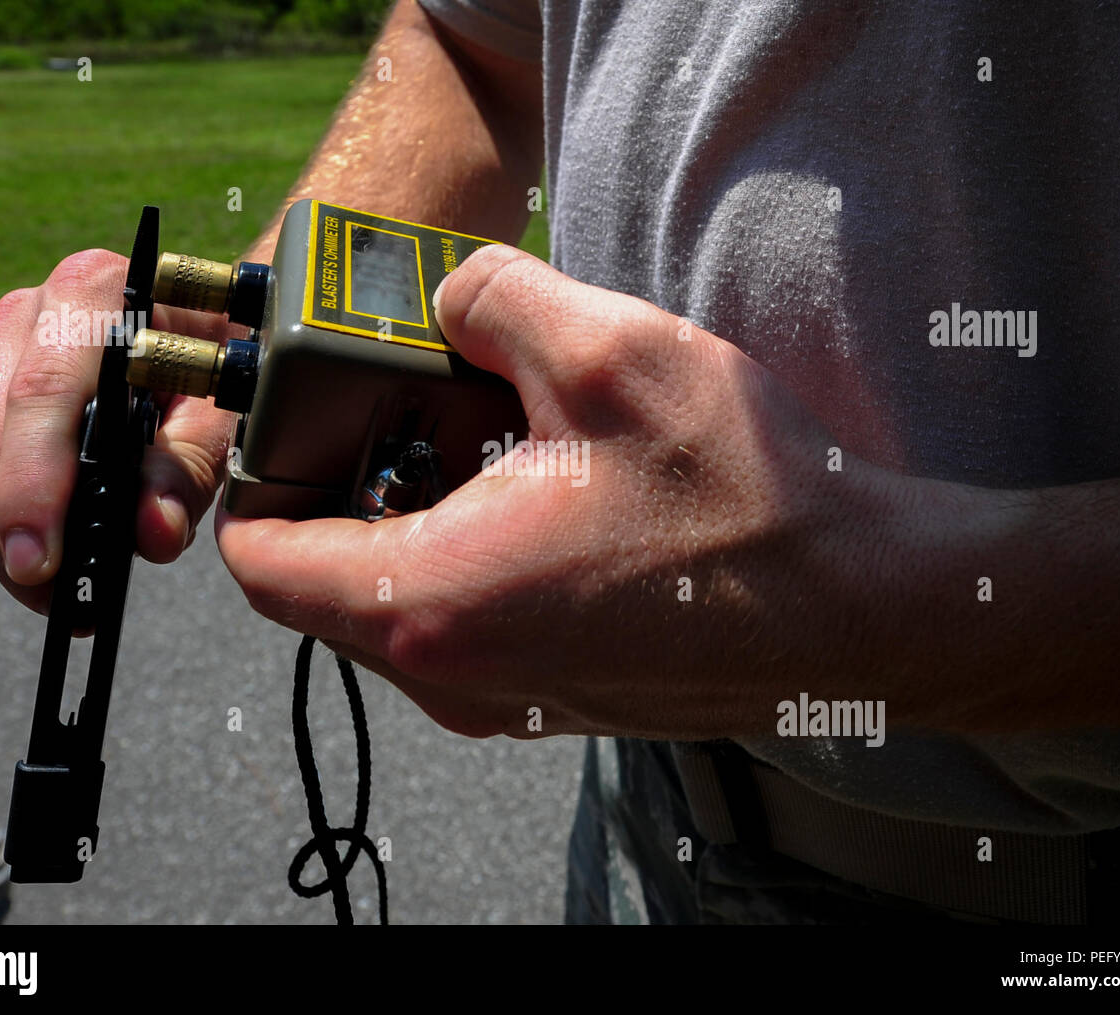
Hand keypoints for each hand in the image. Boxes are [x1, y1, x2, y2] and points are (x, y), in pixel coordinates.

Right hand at [0, 249, 238, 615]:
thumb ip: (190, 470)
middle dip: (11, 533)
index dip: (33, 483)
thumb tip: (151, 536)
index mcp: (95, 294)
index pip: (41, 392)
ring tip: (63, 587)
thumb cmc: (223, 366)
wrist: (213, 330)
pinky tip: (47, 547)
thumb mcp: (226, 413)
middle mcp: (33, 315)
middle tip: (59, 600)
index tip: (41, 561)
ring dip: (0, 537)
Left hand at [216, 246, 908, 739]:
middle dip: (349, 485)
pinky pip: (463, 627)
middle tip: (424, 410)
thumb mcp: (606, 350)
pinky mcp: (549, 700)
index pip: (258, 561)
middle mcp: (452, 675)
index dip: (257, 477)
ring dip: (420, 520)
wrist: (861, 610)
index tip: (309, 417)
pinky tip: (558, 502)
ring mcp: (501, 702)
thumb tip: (448, 303)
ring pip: (396, 605)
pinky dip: (473, 561)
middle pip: (322, 584)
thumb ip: (489, 298)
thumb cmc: (744, 502)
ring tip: (509, 449)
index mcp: (431, 600)